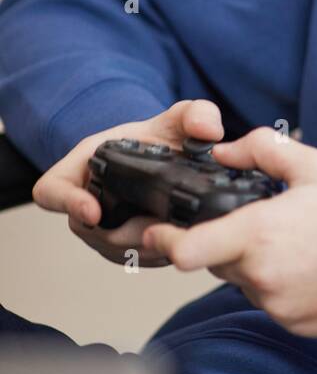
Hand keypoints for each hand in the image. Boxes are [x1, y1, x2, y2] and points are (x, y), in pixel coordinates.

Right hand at [32, 98, 224, 266]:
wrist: (170, 159)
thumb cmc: (160, 137)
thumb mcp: (178, 119)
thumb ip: (194, 114)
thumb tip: (208, 130)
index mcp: (84, 167)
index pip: (52, 191)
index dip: (68, 203)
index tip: (94, 212)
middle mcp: (86, 202)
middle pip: (89, 230)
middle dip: (125, 234)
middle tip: (160, 228)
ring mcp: (102, 229)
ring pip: (115, 249)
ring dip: (144, 247)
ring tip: (175, 234)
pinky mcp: (124, 247)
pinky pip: (133, 258)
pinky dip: (156, 254)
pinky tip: (179, 242)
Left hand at [141, 127, 316, 335]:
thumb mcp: (316, 166)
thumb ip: (261, 150)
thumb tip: (224, 150)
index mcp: (259, 235)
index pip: (184, 252)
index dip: (165, 242)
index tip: (158, 232)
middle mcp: (262, 277)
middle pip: (215, 262)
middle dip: (228, 242)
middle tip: (268, 223)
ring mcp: (278, 306)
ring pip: (245, 282)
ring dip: (258, 264)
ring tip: (302, 243)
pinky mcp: (295, 325)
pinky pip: (271, 302)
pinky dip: (282, 284)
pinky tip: (315, 266)